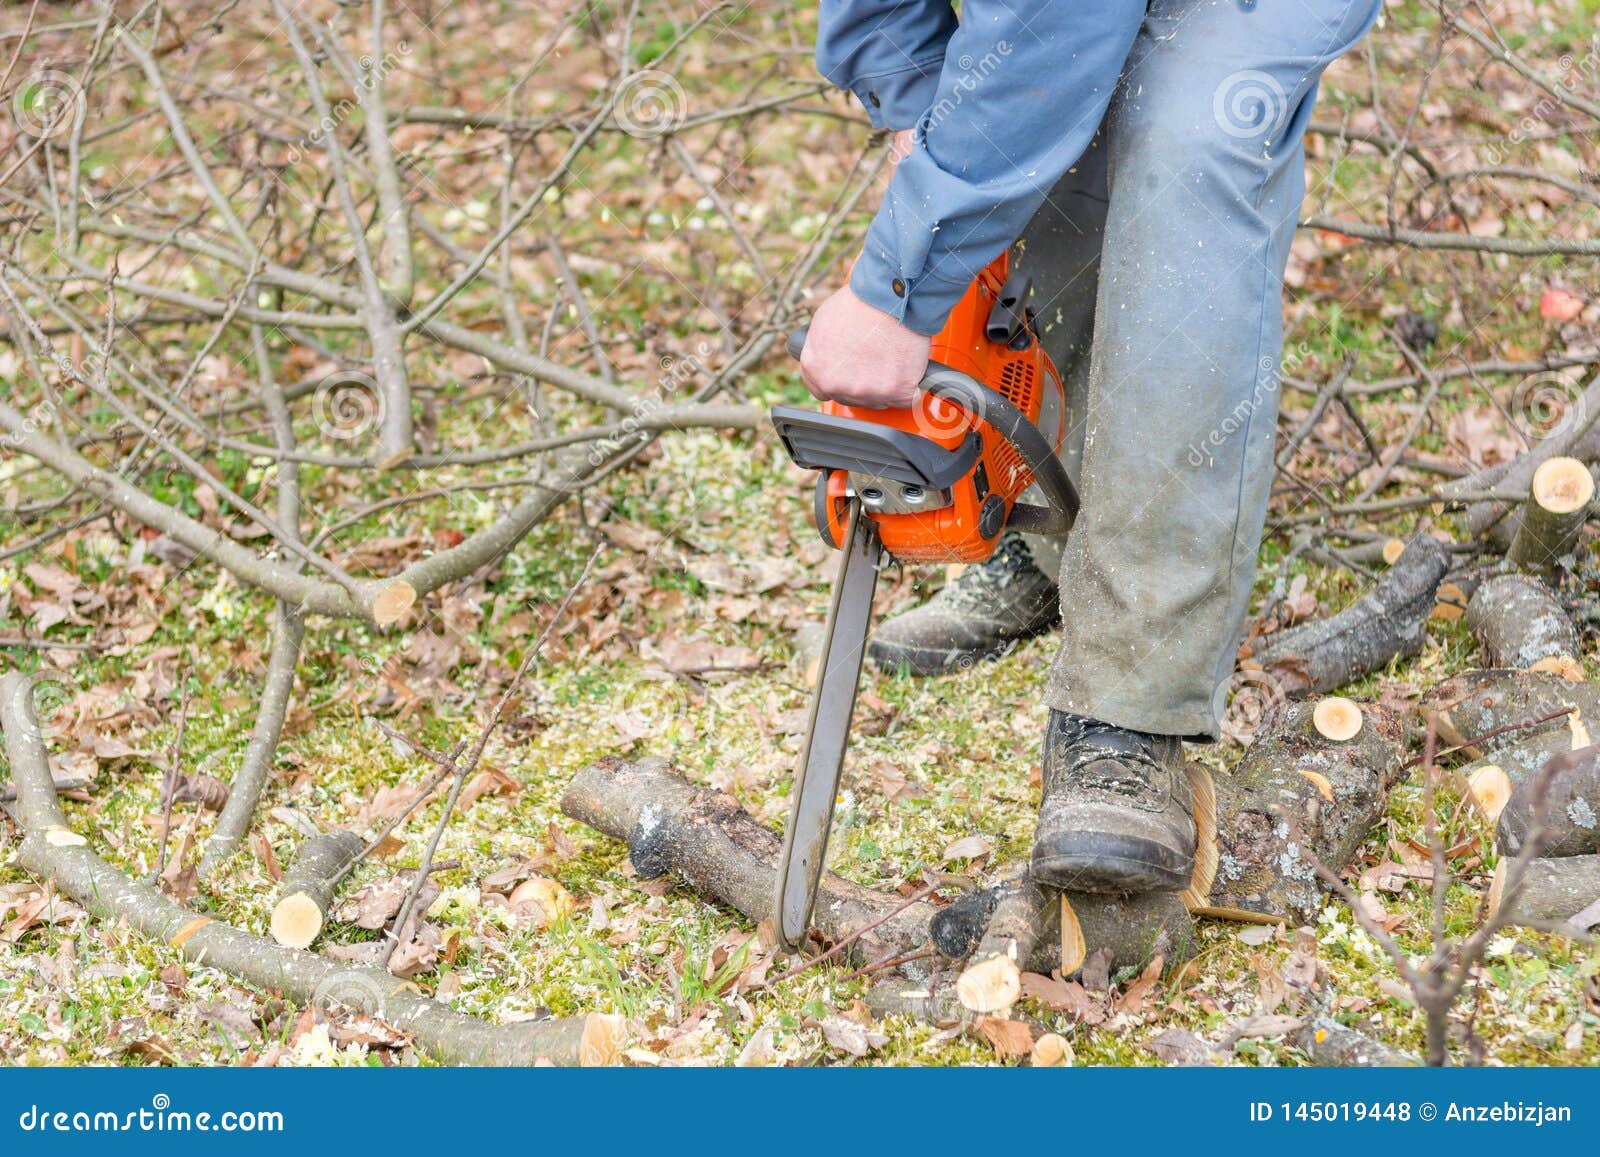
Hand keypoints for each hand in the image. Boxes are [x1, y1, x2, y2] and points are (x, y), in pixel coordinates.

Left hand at [799, 283, 929, 408]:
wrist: (891, 296)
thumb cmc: (860, 302)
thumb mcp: (822, 322)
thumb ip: (820, 350)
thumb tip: (826, 358)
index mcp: (816, 369)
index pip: (821, 390)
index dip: (837, 380)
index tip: (848, 374)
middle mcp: (838, 385)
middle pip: (851, 397)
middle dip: (861, 382)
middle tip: (872, 359)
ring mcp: (867, 392)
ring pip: (878, 400)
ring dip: (884, 385)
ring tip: (889, 358)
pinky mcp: (896, 392)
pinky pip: (904, 399)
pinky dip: (908, 387)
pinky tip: (904, 368)